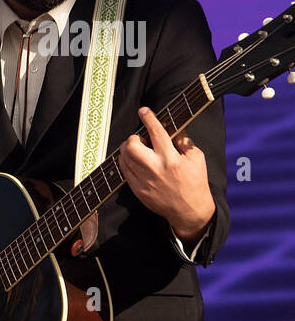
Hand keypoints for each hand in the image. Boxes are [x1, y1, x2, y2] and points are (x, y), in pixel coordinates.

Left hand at [121, 107, 214, 241]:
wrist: (189, 210)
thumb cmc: (195, 182)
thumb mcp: (197, 158)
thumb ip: (183, 141)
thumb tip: (172, 126)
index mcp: (172, 159)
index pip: (156, 132)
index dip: (149, 118)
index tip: (144, 110)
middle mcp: (155, 169)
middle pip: (132, 145)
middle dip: (134, 137)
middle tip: (142, 139)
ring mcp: (143, 180)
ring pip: (124, 157)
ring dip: (128, 149)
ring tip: (140, 150)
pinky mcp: (137, 189)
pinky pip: (123, 170)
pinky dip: (126, 161)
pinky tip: (136, 161)